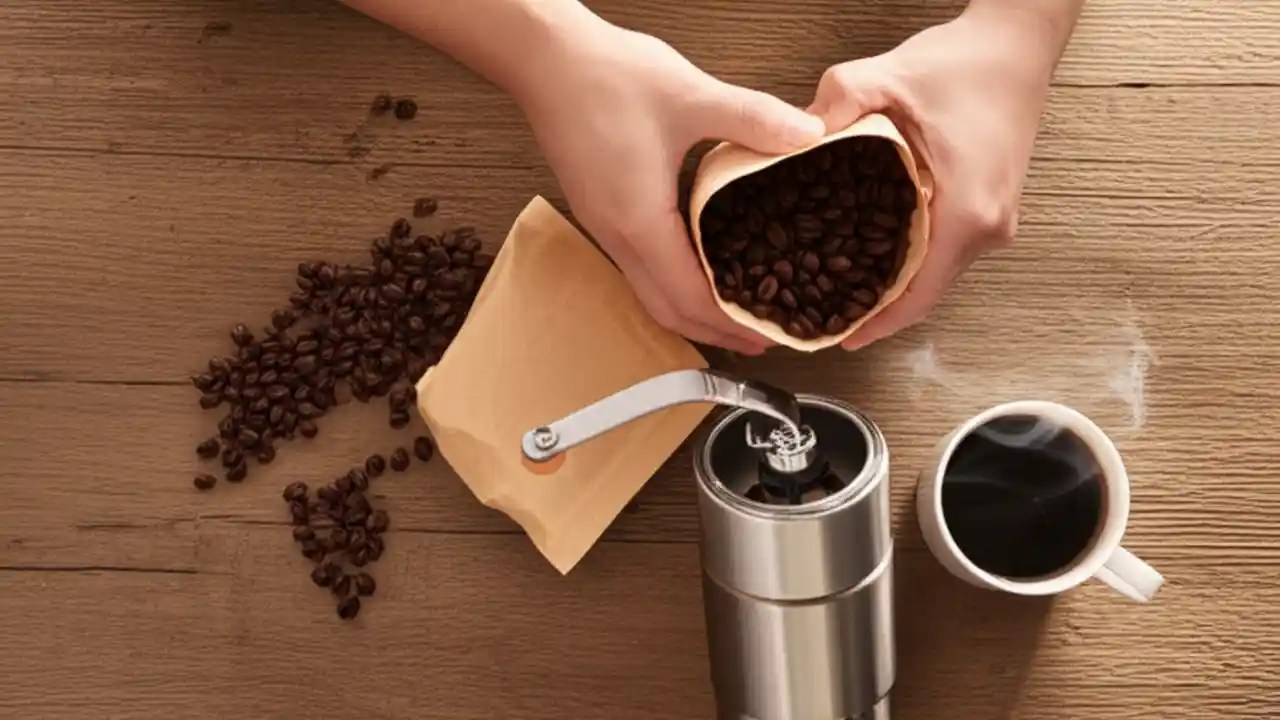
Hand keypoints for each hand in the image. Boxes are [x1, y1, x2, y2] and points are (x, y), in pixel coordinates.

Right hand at [517, 22, 825, 354]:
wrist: (547, 59)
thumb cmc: (606, 77)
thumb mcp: (693, 95)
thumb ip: (755, 119)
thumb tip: (808, 136)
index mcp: (640, 221)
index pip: (689, 297)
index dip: (729, 324)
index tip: (766, 335)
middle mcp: (617, 233)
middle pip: (666, 310)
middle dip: (712, 332)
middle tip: (757, 339)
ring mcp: (604, 224)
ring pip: (648, 291)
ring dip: (690, 310)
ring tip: (731, 311)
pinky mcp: (600, 208)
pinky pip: (638, 265)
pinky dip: (671, 282)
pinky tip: (697, 266)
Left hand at [807, 8, 1057, 350]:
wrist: (1018, 42)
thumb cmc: (969, 62)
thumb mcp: (887, 77)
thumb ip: (835, 105)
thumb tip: (795, 139)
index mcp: (968, 211)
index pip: (919, 296)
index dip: (878, 323)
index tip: (842, 337)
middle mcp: (990, 226)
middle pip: (927, 291)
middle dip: (878, 307)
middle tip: (827, 314)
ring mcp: (996, 218)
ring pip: (936, 271)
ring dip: (894, 282)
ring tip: (843, 287)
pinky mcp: (992, 206)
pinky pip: (945, 248)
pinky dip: (911, 256)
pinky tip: (875, 252)